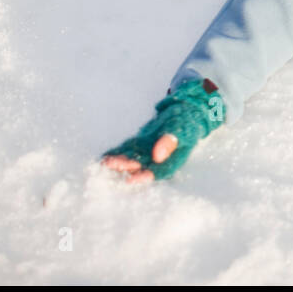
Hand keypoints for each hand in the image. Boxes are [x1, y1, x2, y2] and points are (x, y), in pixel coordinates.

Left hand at [99, 78, 223, 182]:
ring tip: (105, 162)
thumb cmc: (187, 120)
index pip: (158, 172)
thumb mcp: (182, 128)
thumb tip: (158, 156)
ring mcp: (150, 152)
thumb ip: (170, 141)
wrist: (184, 110)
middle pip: (142, 167)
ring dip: (119, 162)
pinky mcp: (142, 144)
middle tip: (112, 166)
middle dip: (126, 168)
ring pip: (133, 160)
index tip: (130, 180)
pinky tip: (106, 156)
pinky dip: (118, 153)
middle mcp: (160, 160)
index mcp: (173, 159)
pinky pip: (129, 150)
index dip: (144, 177)